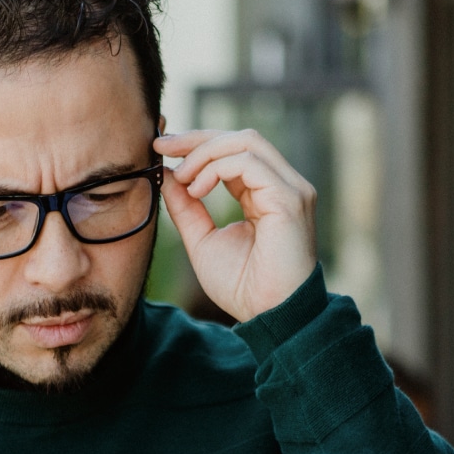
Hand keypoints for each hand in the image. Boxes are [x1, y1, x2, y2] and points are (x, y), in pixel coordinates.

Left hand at [157, 129, 317, 322]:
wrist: (270, 316)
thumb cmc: (242, 286)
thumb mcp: (202, 240)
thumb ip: (187, 207)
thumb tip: (167, 175)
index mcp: (267, 193)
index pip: (234, 151)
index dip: (198, 143)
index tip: (162, 146)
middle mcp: (284, 185)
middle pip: (241, 138)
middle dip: (198, 138)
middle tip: (162, 145)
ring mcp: (291, 189)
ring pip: (246, 143)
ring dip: (204, 154)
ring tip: (182, 178)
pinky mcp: (290, 199)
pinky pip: (249, 163)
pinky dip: (216, 168)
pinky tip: (196, 189)